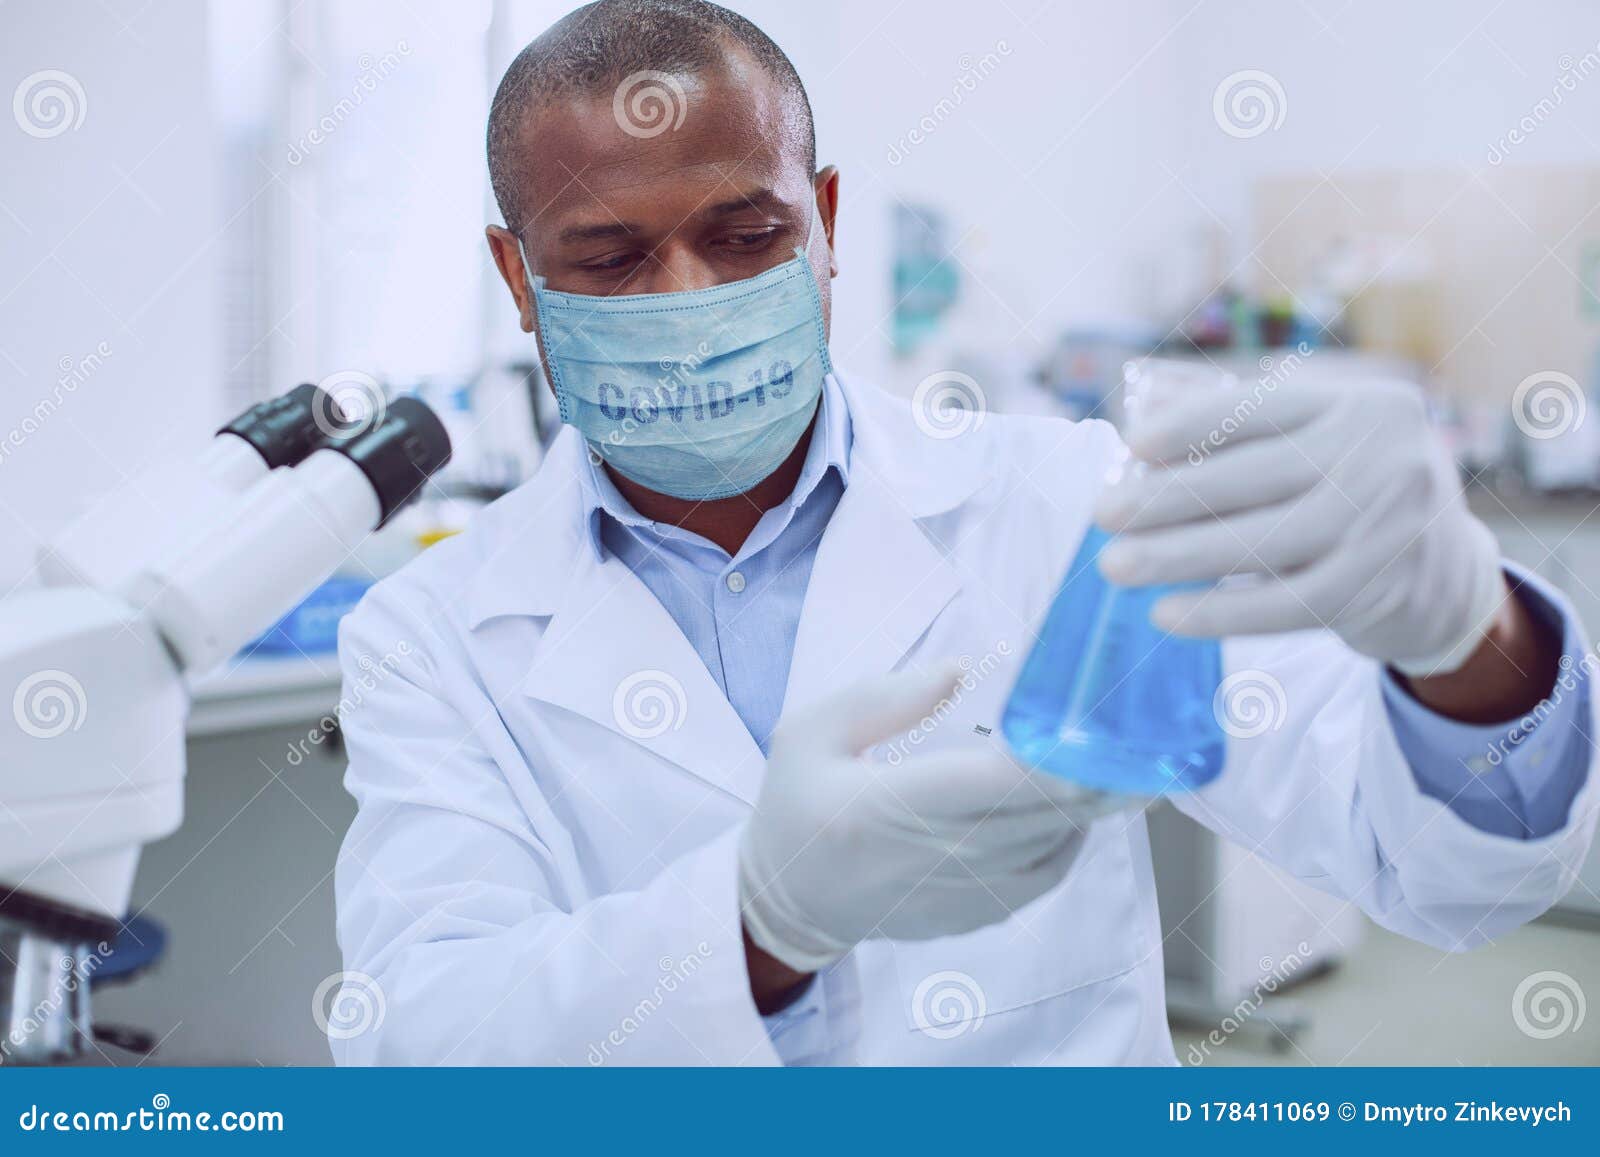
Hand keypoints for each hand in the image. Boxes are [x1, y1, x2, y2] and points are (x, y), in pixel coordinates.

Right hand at [738, 665, 1085, 974]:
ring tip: (1119, 759)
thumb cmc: (798, 806)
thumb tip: (961, 669)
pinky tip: (1079, 806)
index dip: (1055, 756)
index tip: (1094, 721)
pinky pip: (1047, 874)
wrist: (791, 901)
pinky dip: (1074, 838)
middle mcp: (937, 854)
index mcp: (890, 805)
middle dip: (1096, 772)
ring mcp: (963, 892)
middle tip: (1133, 732)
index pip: (995, 781)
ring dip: (1091, 803)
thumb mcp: (810, 733)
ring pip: (1055, 843)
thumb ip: (883, 697)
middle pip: (1043, 812)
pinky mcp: (977, 912)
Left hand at [1094, 373, 1503, 676]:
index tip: (1131, 446)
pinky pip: (1281, 605)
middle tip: (1103, 515)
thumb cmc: (1354, 495)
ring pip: (1260, 544)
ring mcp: (1383, 526)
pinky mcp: (1375, 590)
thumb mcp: (1324, 443)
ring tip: (1116, 566)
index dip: (1193, 426)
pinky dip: (1218, 612)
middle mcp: (1380, 457)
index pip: (1264, 409)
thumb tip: (1140, 433)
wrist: (1447, 576)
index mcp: (1361, 405)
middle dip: (1166, 499)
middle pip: (1251, 478)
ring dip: (1177, 557)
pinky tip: (1165, 613)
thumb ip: (1250, 430)